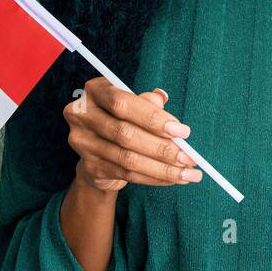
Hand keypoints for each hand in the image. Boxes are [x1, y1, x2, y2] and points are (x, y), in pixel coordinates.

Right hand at [63, 77, 201, 192]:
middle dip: (162, 148)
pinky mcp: (91, 167)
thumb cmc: (122, 119)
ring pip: (128, 159)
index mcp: (95, 91)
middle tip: (189, 157)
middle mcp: (82, 115)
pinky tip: (172, 179)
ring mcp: (83, 143)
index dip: (153, 118)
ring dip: (162, 168)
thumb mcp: (134, 105)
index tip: (182, 131)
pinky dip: (154, 178)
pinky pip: (127, 175)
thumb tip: (162, 99)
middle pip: (125, 134)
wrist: (98, 149)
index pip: (122, 103)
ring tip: (187, 173)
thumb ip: (147, 103)